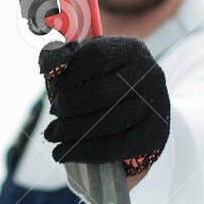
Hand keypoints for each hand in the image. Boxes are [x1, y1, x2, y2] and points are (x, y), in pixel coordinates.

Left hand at [38, 36, 170, 176]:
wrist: (142, 114)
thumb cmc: (107, 85)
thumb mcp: (89, 66)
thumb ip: (63, 60)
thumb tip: (47, 63)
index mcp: (132, 50)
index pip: (94, 57)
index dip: (67, 74)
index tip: (53, 90)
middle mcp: (150, 74)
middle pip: (99, 93)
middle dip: (68, 106)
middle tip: (53, 115)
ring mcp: (155, 106)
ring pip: (105, 122)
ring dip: (70, 131)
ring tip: (52, 135)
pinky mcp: (154, 135)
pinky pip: (114, 147)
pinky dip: (82, 152)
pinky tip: (62, 153)